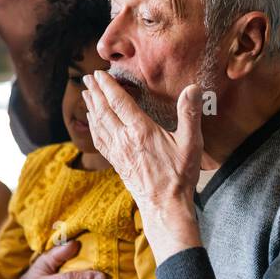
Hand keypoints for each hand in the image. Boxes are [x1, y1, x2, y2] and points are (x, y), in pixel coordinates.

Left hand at [82, 70, 202, 262]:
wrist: (165, 205)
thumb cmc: (179, 175)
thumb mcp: (191, 143)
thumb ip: (190, 114)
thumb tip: (193, 88)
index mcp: (141, 131)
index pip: (119, 102)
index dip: (108, 86)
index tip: (99, 73)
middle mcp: (124, 139)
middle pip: (104, 110)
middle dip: (95, 93)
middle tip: (87, 78)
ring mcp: (118, 152)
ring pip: (99, 124)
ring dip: (91, 107)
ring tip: (86, 94)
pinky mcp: (116, 162)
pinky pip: (99, 140)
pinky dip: (93, 126)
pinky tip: (92, 121)